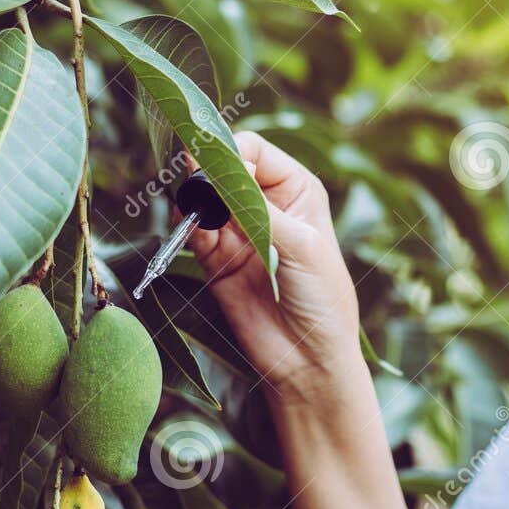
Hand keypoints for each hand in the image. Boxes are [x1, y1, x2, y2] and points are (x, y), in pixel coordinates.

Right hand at [188, 131, 362, 400]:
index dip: (232, 151)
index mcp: (296, 189)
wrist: (308, 359)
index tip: (218, 167)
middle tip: (191, 177)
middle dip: (205, 171)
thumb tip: (220, 165)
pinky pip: (193, 231)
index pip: (254, 149)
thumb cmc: (322, 298)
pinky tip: (189, 227)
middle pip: (223, 168)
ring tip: (191, 206)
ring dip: (192, 197)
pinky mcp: (216, 259)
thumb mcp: (300, 245)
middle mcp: (265, 204)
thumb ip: (257, 206)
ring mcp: (238, 231)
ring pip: (202, 198)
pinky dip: (186, 226)